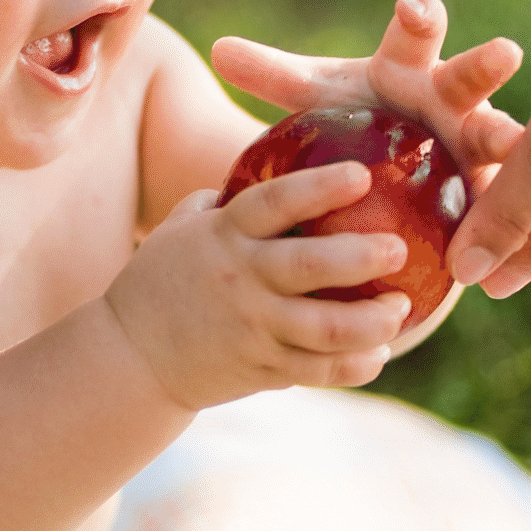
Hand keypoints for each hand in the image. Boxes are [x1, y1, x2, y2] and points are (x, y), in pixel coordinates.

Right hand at [104, 163, 414, 410]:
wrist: (129, 355)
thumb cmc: (165, 278)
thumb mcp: (185, 227)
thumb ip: (229, 199)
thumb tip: (281, 159)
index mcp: (223, 233)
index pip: (275, 203)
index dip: (320, 187)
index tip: (363, 174)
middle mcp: (240, 279)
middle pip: (309, 267)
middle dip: (360, 257)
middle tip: (398, 247)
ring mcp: (252, 328)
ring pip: (323, 329)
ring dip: (370, 321)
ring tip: (401, 308)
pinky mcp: (261, 369)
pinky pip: (317, 371)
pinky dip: (353, 365)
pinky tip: (379, 352)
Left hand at [209, 0, 525, 190]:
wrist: (389, 177)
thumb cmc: (353, 121)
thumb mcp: (317, 99)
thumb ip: (276, 75)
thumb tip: (219, 48)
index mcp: (413, 62)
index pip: (416, 30)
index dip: (418, 16)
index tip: (411, 7)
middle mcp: (457, 96)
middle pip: (469, 77)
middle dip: (486, 65)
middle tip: (504, 54)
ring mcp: (482, 144)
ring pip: (498, 140)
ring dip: (506, 142)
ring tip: (511, 147)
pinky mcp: (493, 194)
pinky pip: (504, 207)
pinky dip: (507, 219)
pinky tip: (510, 242)